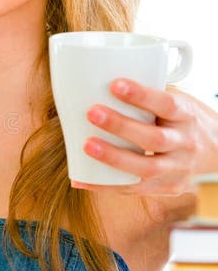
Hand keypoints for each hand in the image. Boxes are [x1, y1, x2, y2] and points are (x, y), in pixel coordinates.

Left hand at [71, 79, 217, 195]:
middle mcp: (185, 143)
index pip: (166, 104)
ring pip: (145, 168)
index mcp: (187, 116)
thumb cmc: (187, 122)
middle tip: (92, 113)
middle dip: (121, 126)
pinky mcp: (167, 188)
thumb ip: (151, 94)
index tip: (115, 84)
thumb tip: (102, 80)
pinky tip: (83, 179)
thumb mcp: (179, 103)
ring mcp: (177, 169)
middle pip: (154, 138)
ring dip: (113, 158)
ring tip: (87, 145)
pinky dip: (106, 186)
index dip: (142, 95)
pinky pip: (135, 190)